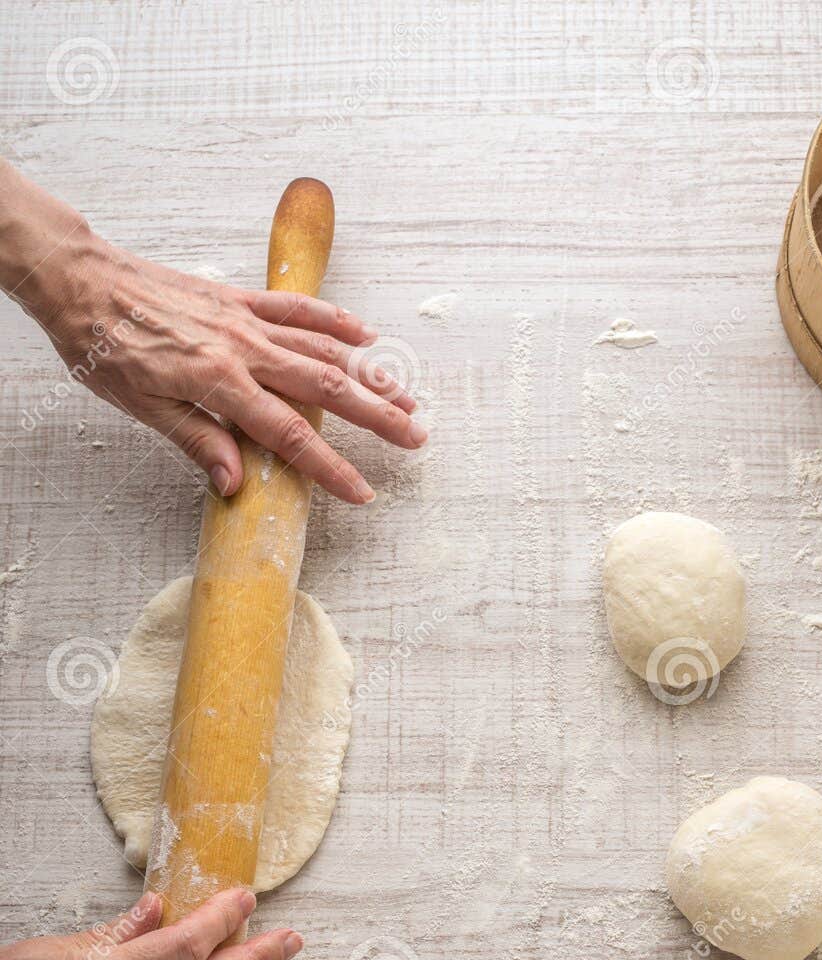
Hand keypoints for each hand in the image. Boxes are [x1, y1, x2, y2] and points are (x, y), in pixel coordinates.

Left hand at [0, 163, 425, 503]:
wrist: (82, 282)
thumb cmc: (105, 347)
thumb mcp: (143, 408)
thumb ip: (197, 441)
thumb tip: (236, 484)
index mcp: (220, 384)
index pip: (290, 435)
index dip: (331, 466)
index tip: (362, 491)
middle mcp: (243, 351)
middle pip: (327, 388)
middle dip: (377, 416)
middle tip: (415, 437)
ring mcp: (245, 321)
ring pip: (323, 348)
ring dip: (369, 373)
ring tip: (406, 396)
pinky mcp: (238, 299)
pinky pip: (296, 308)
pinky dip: (334, 320)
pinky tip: (365, 335)